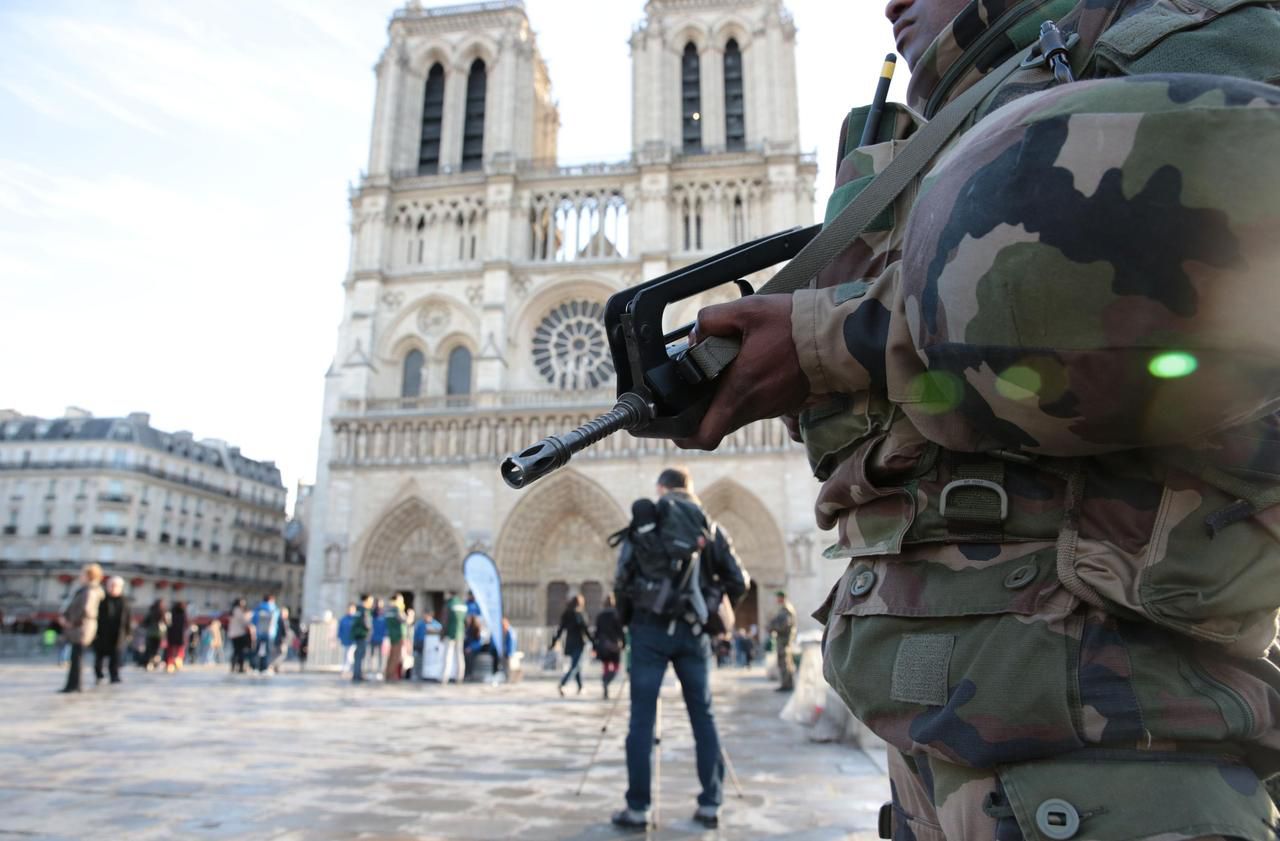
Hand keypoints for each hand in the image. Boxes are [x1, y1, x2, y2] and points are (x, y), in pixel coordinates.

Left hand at [675, 294, 809, 449]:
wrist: (838, 336)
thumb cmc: (794, 325)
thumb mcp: (747, 310)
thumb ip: (712, 320)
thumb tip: (695, 336)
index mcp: (740, 390)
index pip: (704, 435)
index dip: (682, 436)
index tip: (671, 425)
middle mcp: (755, 407)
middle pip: (716, 426)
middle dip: (698, 414)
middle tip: (690, 391)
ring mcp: (772, 408)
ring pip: (736, 415)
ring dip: (723, 400)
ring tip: (718, 372)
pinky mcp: (784, 402)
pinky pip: (756, 406)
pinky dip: (745, 393)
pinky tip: (745, 368)